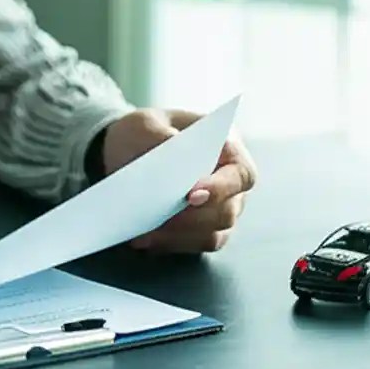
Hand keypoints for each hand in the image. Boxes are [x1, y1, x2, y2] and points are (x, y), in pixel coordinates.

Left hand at [100, 109, 257, 252]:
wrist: (127, 152)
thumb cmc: (145, 132)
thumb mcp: (145, 124)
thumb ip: (159, 137)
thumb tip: (175, 161)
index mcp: (228, 149)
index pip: (242, 175)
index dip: (221, 188)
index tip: (190, 195)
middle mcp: (230, 184)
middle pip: (227, 212)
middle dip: (193, 218)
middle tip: (158, 217)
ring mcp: (219, 209)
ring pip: (212, 234)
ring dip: (179, 235)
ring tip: (144, 231)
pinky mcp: (200, 229)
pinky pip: (193, 244)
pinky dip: (170, 243)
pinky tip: (143, 239)